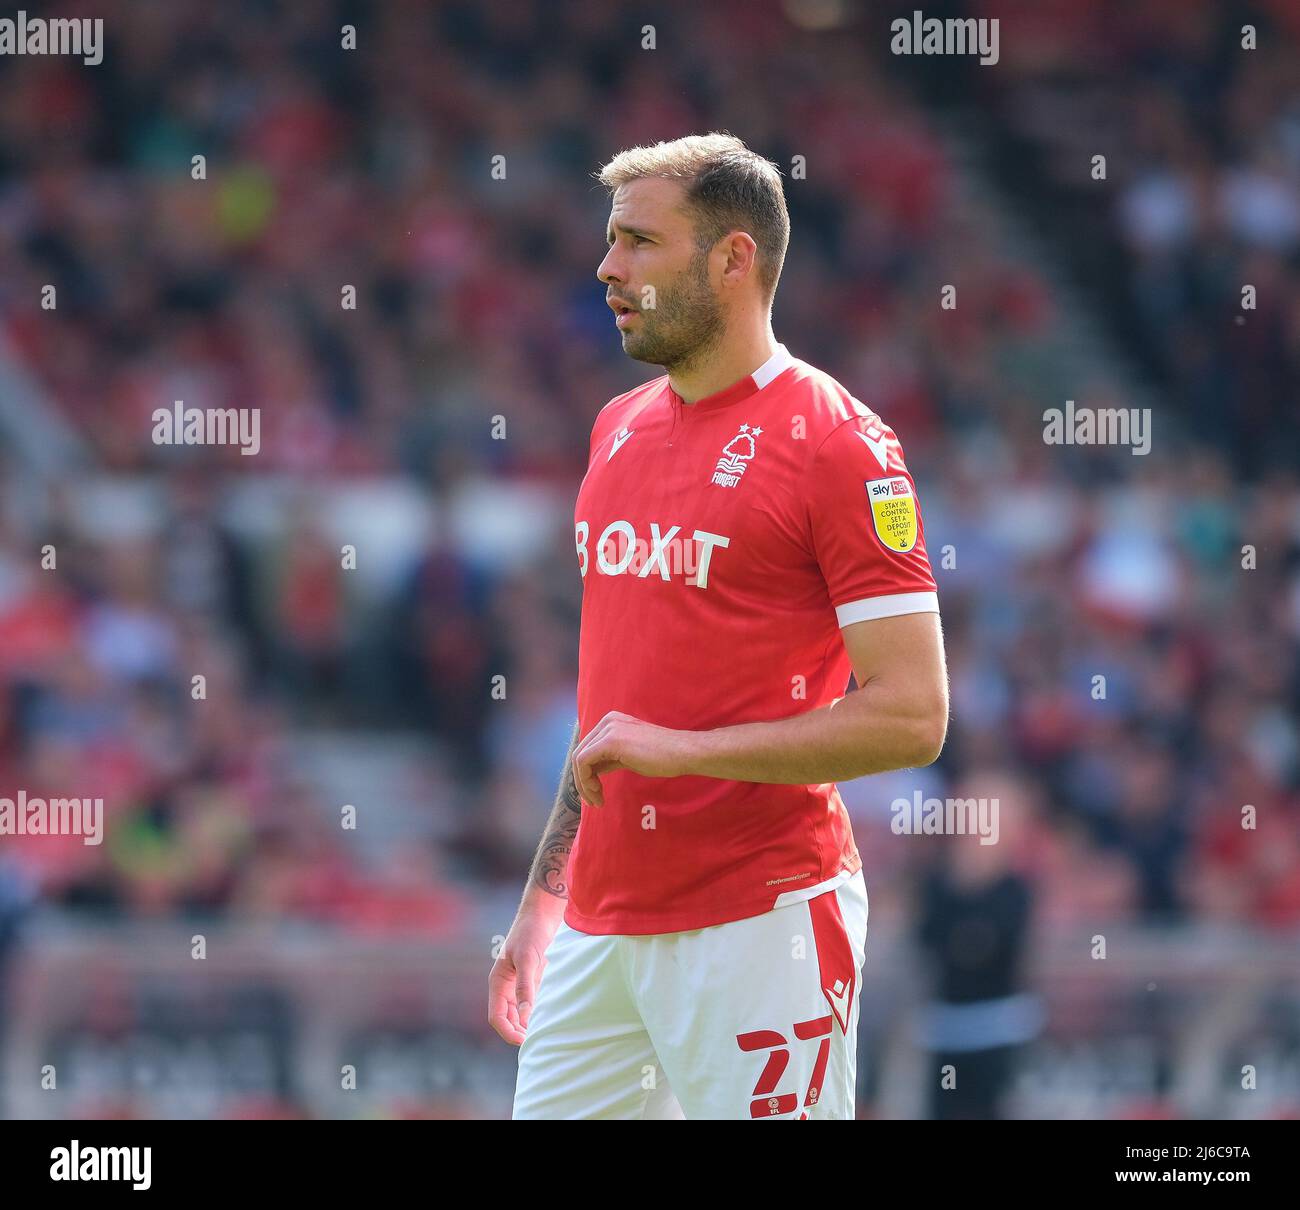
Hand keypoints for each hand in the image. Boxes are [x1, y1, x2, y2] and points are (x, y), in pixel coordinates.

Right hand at [488, 904, 561, 1045]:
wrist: (543, 915)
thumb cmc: (531, 932)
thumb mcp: (528, 958)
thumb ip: (525, 987)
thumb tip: (525, 1015)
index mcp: (498, 982)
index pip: (496, 1017)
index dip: (507, 1031)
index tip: (523, 1040)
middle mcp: (506, 987)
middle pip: (508, 1019)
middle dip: (519, 1032)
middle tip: (539, 1040)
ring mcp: (519, 985)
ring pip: (520, 1014)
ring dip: (528, 1025)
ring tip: (545, 1033)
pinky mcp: (532, 982)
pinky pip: (532, 1004)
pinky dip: (538, 1013)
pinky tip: (550, 1018)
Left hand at [572, 710, 693, 805]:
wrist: (682, 753)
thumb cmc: (662, 757)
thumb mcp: (629, 757)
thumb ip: (610, 759)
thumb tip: (592, 772)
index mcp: (612, 722)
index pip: (588, 748)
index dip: (586, 773)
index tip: (594, 793)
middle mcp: (607, 721)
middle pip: (580, 753)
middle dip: (582, 781)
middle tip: (592, 801)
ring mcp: (608, 729)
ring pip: (579, 759)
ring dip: (583, 784)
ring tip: (596, 800)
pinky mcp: (610, 741)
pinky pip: (584, 762)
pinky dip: (585, 780)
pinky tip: (598, 792)